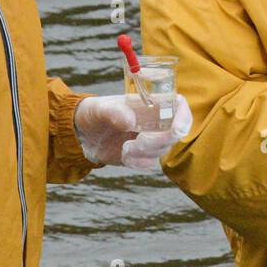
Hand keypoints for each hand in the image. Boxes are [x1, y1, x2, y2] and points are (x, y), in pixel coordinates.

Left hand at [72, 94, 193, 169]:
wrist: (82, 134)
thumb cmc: (93, 112)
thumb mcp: (99, 108)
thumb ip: (113, 112)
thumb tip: (130, 121)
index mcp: (149, 103)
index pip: (178, 106)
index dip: (183, 116)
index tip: (176, 128)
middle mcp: (154, 121)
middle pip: (175, 132)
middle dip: (160, 140)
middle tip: (139, 141)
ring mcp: (149, 139)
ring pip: (162, 150)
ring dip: (145, 152)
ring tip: (124, 148)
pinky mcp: (141, 155)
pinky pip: (149, 163)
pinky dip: (138, 162)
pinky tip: (124, 156)